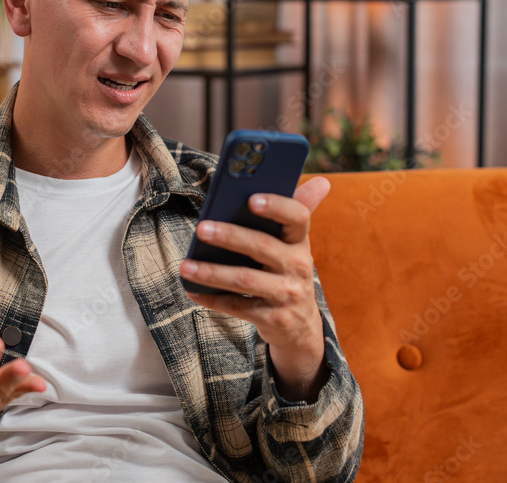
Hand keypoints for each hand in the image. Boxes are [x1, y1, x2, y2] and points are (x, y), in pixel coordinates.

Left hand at [179, 176, 331, 401]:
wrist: (300, 325)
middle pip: (262, 246)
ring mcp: (287, 294)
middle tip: (201, 228)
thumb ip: (298, 211)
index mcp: (301, 242)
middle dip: (230, 236)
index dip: (277, 206)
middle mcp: (298, 267)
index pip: (298, 217)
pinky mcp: (273, 319)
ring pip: (245, 279)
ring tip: (185, 265)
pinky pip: (238, 307)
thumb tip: (321, 181)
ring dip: (211, 272)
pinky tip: (192, 289)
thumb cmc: (287, 272)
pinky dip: (212, 299)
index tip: (251, 198)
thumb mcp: (295, 245)